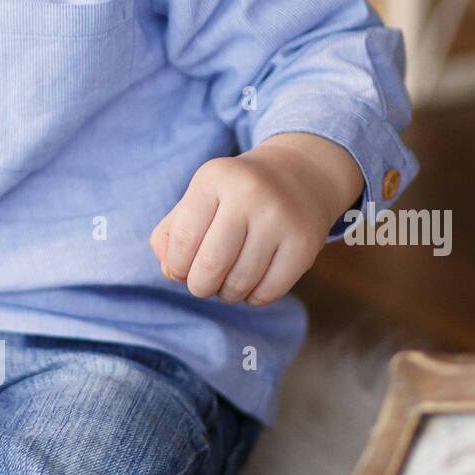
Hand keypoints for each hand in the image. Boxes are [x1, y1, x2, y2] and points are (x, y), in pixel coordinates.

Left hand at [150, 133, 362, 305]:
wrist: (299, 176)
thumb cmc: (233, 198)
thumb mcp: (197, 200)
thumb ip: (168, 236)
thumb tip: (171, 272)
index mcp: (215, 177)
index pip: (183, 240)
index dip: (177, 266)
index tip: (182, 269)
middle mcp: (250, 193)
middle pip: (211, 266)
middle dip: (199, 286)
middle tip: (203, 283)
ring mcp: (281, 218)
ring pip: (240, 283)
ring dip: (226, 294)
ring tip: (227, 281)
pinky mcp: (305, 242)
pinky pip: (268, 292)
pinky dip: (252, 298)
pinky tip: (252, 283)